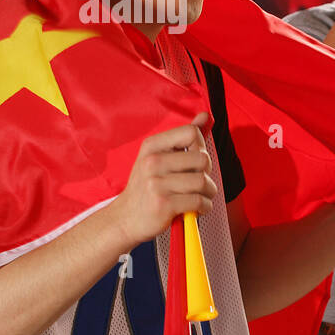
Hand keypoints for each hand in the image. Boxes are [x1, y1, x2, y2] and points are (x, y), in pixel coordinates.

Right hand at [108, 115, 216, 247]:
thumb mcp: (159, 158)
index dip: (200, 148)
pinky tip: (196, 208)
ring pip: (203, 182)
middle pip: (202, 159)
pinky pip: (199, 201)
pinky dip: (204, 206)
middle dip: (207, 173)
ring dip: (209, 192)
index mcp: (152, 146)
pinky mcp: (164, 204)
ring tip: (200, 197)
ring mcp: (156, 183)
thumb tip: (206, 116)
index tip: (193, 161)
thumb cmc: (148, 187)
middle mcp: (152, 162)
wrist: (125, 219)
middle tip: (197, 182)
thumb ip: (184, 138)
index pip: (191, 132)